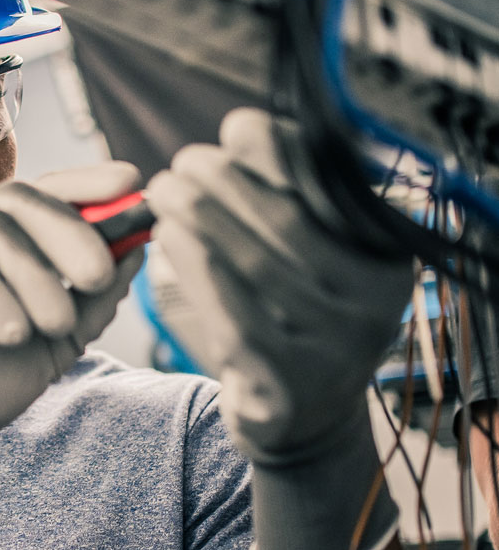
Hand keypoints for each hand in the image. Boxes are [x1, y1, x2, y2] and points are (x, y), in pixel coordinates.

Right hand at [0, 161, 144, 524]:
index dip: (87, 182)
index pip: (48, 193)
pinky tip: (11, 334)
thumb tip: (137, 245)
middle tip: (97, 275)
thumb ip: (97, 297)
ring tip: (54, 325)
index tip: (130, 184)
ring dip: (33, 276)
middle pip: (20, 198)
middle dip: (68, 230)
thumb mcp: (63, 339)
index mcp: (11, 245)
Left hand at [147, 108, 412, 549]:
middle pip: (290, 222)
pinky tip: (168, 238)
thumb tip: (241, 128)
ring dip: (201, 217)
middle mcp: (372, 301)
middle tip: (182, 162)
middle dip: (226, 181)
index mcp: (386, 258)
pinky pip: (234, 316)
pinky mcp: (284, 384)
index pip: (336, 188)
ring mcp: (332, 347)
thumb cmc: (295, 317)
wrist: (303, 422)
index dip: (283, 149)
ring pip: (258, 265)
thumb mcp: (317, 258)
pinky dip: (197, 270)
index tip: (236, 127)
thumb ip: (294, 200)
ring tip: (163, 190)